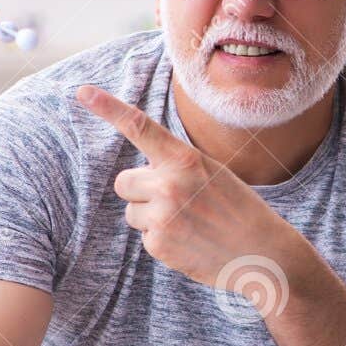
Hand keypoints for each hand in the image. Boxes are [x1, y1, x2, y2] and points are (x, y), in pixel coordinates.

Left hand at [76, 85, 301, 296]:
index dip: (108, 107)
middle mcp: (169, 183)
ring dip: (151, 218)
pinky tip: (191, 242)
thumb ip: (175, 168)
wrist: (262, 253)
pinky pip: (145, 236)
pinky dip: (163, 241)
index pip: (140, 127)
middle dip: (140, 192)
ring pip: (132, 212)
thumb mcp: (213, 174)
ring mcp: (162, 215)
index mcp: (185, 158)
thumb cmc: (239, 210)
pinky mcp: (158, 244)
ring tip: (189, 224)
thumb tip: (139, 179)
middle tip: (176, 202)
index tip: (83, 91)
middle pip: (123, 181)